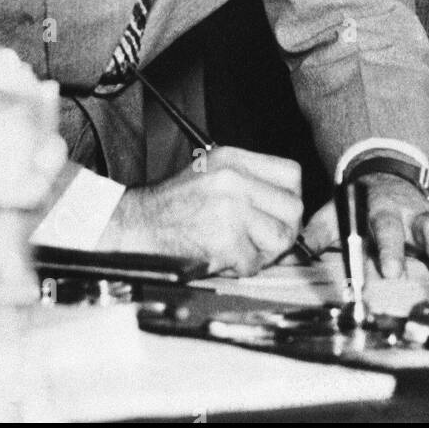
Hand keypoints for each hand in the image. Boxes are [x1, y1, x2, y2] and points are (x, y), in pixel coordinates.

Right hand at [100, 146, 302, 276]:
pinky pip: (254, 263)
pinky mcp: (225, 240)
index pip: (291, 174)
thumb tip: (287, 205)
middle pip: (293, 208)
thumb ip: (249, 181)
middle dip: (283, 229)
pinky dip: (241, 268)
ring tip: (241, 248)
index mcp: (234, 159)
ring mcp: (231, 209)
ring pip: (280, 238)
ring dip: (264, 252)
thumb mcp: (212, 173)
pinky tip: (223, 258)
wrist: (135, 225)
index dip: (290, 197)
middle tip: (264, 239)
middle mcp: (235, 180)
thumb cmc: (172, 205)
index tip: (280, 212)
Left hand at [303, 176, 428, 279]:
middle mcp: (410, 211)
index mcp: (382, 207)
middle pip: (423, 228)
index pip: (384, 227)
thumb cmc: (361, 202)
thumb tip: (298, 250)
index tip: (390, 272)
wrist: (387, 173)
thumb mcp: (337, 209)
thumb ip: (320, 230)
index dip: (388, 248)